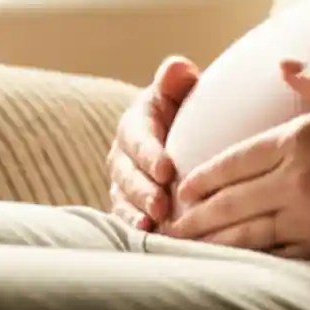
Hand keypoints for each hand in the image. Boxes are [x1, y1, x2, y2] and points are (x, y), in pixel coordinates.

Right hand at [107, 56, 198, 230]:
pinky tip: (150, 241)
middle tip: (160, 206)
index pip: (138, 137)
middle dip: (141, 191)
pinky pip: (127, 218)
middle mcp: (123, 153)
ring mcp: (124, 181)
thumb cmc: (186, 108)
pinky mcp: (129, 204)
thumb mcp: (180, 90)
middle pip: (126, 173)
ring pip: (123, 199)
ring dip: (135, 214)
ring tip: (152, 228)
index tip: (167, 169)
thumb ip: (177, 79)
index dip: (149, 154)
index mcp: (136, 122)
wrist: (182, 132)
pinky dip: (135, 230)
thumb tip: (179, 68)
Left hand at [164, 60, 309, 261]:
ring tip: (187, 251)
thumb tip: (282, 65)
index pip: (235, 160)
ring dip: (213, 244)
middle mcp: (299, 181)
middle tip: (166, 226)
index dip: (204, 175)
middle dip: (195, 216)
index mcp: (302, 136)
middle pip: (231, 202)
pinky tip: (238, 269)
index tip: (182, 186)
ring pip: (249, 236)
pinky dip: (255, 263)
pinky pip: (284, 259)